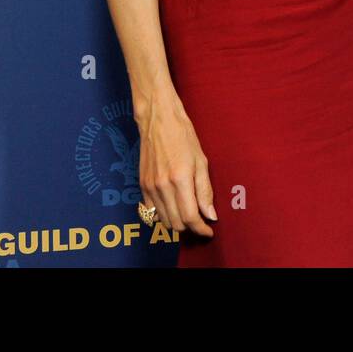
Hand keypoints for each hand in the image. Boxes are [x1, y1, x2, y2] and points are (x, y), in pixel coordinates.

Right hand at [137, 95, 216, 236]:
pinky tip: (174, 206)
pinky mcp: (142, 185)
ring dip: (178, 222)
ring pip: (164, 220)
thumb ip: (205, 190)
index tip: (209, 231)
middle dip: (191, 227)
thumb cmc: (183, 135)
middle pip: (176, 223)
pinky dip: (164, 215)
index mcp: (180, 179)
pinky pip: (151, 211)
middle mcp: (162, 186)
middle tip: (202, 222)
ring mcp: (150, 187)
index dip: (201, 228)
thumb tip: (210, 215)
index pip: (190, 217)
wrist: (158, 120)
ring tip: (189, 215)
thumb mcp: (201, 161)